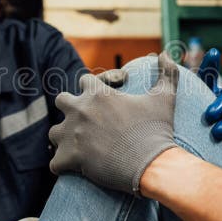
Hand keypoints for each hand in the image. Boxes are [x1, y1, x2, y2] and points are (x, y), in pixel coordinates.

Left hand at [49, 52, 178, 194]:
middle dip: (70, 108)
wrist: (152, 164)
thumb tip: (167, 53)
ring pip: (54, 132)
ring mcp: (71, 134)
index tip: (100, 99)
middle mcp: (80, 110)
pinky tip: (73, 167)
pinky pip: (55, 162)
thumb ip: (167, 73)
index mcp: (98, 93)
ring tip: (78, 146)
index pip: (84, 81)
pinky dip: (63, 165)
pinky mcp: (69, 158)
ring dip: (64, 138)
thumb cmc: (157, 131)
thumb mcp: (165, 98)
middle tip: (83, 121)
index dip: (91, 88)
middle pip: (61, 100)